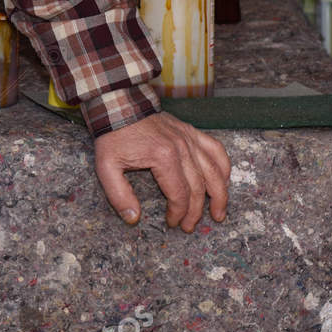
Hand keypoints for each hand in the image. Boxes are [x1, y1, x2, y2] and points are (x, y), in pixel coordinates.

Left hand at [93, 112, 230, 231]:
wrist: (119, 105)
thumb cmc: (114, 136)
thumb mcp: (107, 167)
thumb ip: (119, 195)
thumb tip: (133, 218)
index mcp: (163, 157)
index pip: (179, 194)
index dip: (178, 213)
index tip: (172, 223)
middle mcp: (182, 148)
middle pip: (198, 187)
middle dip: (196, 211)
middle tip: (190, 226)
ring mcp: (189, 138)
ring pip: (214, 170)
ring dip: (220, 194)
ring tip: (219, 212)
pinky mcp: (190, 131)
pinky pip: (215, 149)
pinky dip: (223, 166)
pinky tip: (224, 180)